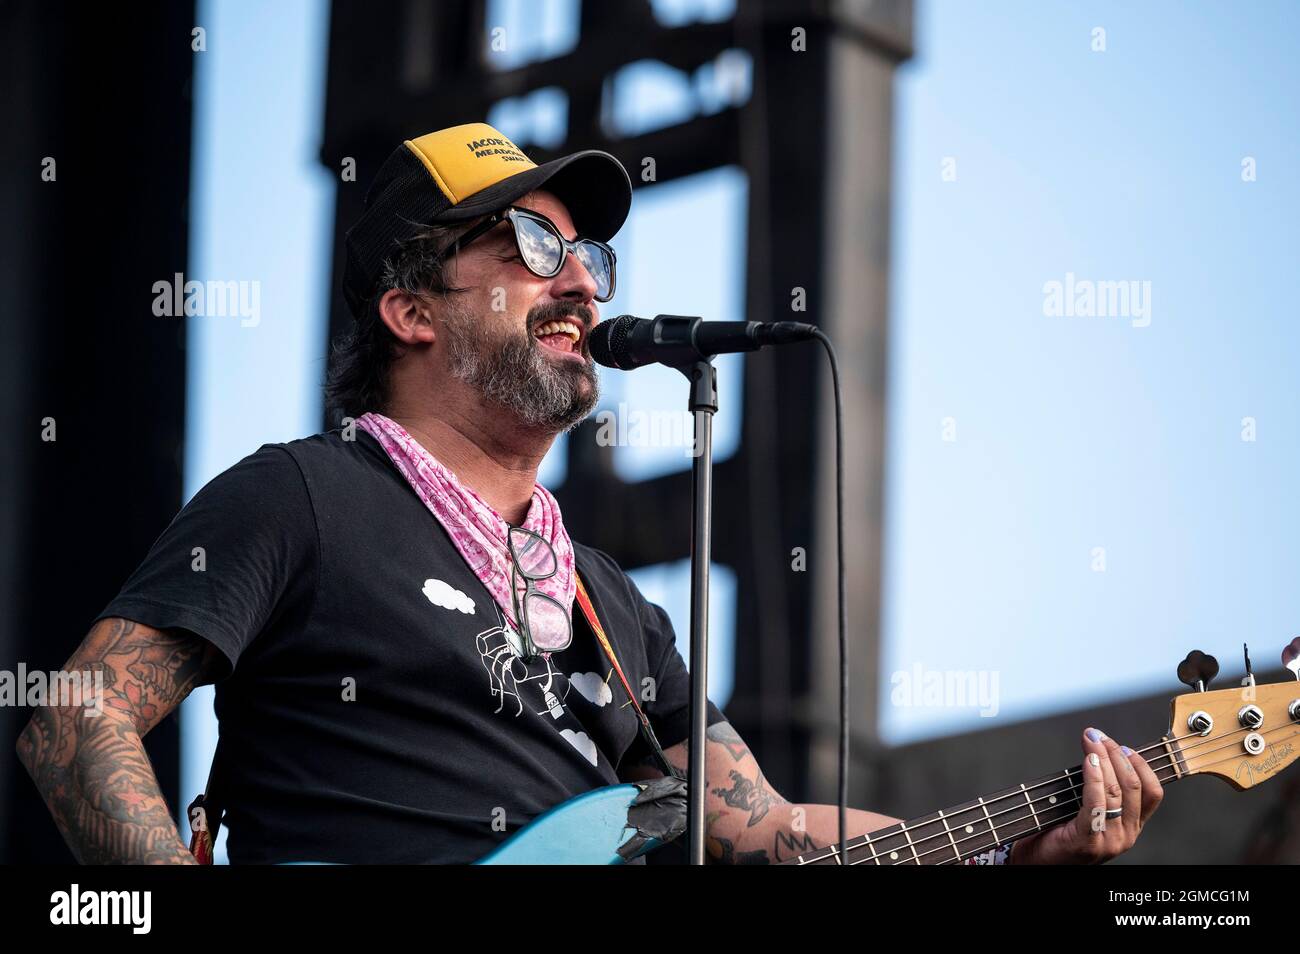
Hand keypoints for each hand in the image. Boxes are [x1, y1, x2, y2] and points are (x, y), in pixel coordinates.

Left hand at [1009, 728, 1162, 863]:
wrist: (1036, 860)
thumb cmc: (1058, 830)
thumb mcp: (1090, 807)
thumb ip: (1102, 788)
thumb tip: (1101, 750)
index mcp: (1131, 827)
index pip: (1153, 792)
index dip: (1141, 764)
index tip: (1123, 745)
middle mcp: (1126, 835)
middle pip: (1134, 787)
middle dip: (1117, 754)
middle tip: (1099, 736)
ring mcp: (1110, 841)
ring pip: (1116, 791)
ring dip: (1103, 759)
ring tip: (1091, 741)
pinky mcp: (1089, 842)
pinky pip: (1096, 803)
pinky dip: (1094, 776)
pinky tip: (1088, 760)